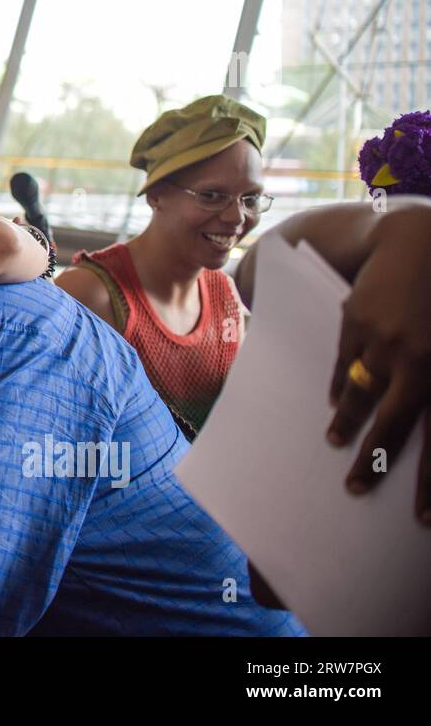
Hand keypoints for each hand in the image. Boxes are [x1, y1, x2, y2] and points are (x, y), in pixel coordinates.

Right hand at [325, 207, 430, 522]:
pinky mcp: (359, 321)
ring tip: (336, 441)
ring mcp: (387, 342)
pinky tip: (335, 399)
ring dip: (349, 424)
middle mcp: (419, 362)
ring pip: (362, 394)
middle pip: (395, 425)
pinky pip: (345, 362)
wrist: (421, 238)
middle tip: (355, 489)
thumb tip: (425, 419)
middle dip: (374, 462)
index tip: (424, 518)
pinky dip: (339, 383)